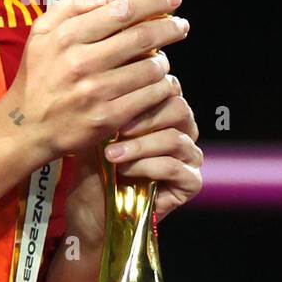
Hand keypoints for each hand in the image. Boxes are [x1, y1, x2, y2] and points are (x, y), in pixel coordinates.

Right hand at [1, 0, 189, 162]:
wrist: (26, 127)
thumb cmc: (37, 75)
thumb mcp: (42, 32)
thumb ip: (72, 5)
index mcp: (67, 36)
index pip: (121, 11)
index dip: (154, 2)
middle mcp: (82, 62)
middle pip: (142, 37)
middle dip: (169, 29)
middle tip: (181, 26)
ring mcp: (96, 91)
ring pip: (150, 68)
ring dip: (163, 61)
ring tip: (162, 60)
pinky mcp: (107, 118)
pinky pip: (149, 96)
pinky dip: (161, 88)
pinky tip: (160, 85)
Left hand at [103, 70, 202, 223]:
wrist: (90, 208)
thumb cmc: (93, 166)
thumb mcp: (98, 129)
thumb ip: (113, 103)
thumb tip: (116, 73)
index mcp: (165, 111)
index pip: (168, 85)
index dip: (143, 89)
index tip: (114, 98)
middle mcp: (183, 129)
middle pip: (178, 107)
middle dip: (144, 117)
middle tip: (117, 130)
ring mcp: (189, 156)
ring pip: (175, 137)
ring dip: (140, 145)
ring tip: (113, 155)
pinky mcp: (191, 182)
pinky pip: (175, 166)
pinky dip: (147, 166)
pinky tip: (125, 171)